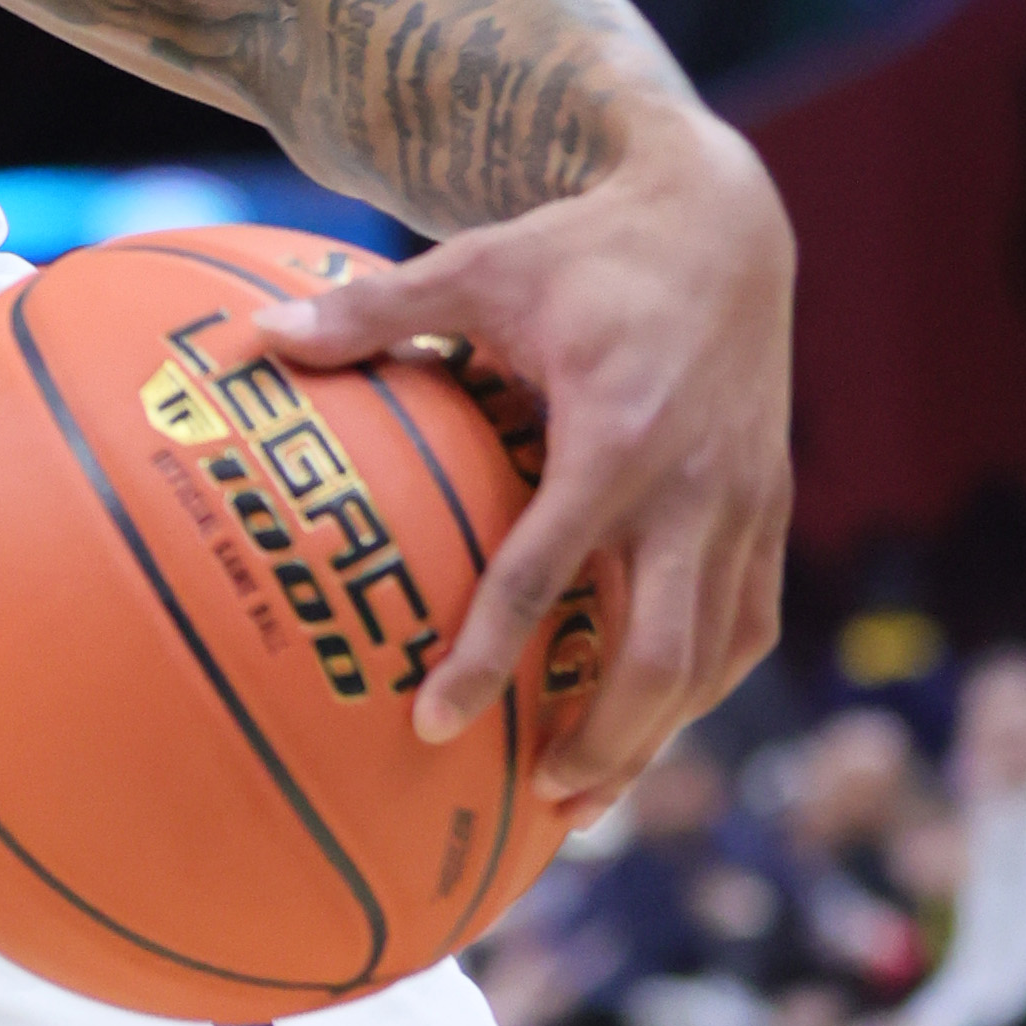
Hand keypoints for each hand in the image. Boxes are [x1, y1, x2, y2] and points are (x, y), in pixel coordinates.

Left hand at [253, 110, 792, 803]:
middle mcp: (694, 487)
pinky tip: (659, 720)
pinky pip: (748, 622)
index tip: (434, 725)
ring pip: (714, 656)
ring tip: (591, 794)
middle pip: (660, 652)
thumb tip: (251, 337)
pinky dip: (704, 684)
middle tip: (539, 803)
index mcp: (615, 437)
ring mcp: (746, 505)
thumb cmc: (581, 249)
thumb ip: (368, 311)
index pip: (546, 574)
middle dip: (607, 741)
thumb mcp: (474, 267)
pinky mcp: (773, 509)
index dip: (489, 657)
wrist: (721, 222)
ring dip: (660, 734)